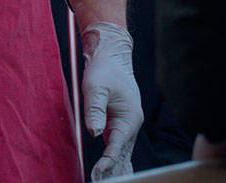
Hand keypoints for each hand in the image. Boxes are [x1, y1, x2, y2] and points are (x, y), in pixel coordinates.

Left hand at [80, 21, 141, 179]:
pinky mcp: (120, 124)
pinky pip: (118, 147)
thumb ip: (95, 109)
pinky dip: (115, 161)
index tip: (97, 174)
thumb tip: (94, 132)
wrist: (112, 56)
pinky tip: (113, 174)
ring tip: (106, 182)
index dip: (107, 161)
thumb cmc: (103, 69)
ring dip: (116, 170)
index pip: (117, 146)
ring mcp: (127, 125)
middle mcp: (132, 124)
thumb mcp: (95, 87)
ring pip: (122, 153)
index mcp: (130, 117)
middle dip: (114, 172)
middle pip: (123, 154)